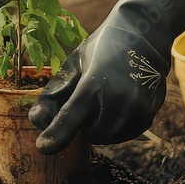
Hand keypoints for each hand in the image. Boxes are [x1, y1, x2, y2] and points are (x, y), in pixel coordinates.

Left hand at [29, 0, 184, 152]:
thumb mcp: (74, 65)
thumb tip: (35, 120)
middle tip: (93, 96)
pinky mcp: (149, 115)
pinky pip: (124, 135)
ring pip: (108, 137)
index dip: (56, 134)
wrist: (142, 36)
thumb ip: (55, 94)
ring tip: (108, 96)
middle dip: (87, 122)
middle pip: (91, 134)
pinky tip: (121, 102)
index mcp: (93, 83)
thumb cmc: (101, 49)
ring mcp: (136, 108)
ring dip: (103, 125)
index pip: (71, 116)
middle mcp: (117, 98)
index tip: (43, 147)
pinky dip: (118, 125)